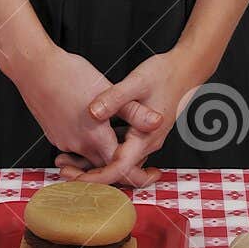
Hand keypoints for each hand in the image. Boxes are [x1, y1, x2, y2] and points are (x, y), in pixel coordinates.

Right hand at [11, 43, 163, 186]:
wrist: (33, 68)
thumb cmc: (68, 74)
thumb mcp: (107, 89)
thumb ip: (133, 111)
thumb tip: (157, 122)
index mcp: (95, 137)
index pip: (122, 169)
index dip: (140, 175)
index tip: (152, 174)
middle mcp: (78, 145)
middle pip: (106, 166)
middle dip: (123, 164)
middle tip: (142, 159)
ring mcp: (64, 142)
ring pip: (90, 157)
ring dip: (105, 154)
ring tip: (121, 140)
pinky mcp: (55, 135)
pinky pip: (76, 148)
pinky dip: (89, 145)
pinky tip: (95, 128)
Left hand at [54, 50, 198, 187]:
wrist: (186, 69)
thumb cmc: (164, 74)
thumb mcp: (137, 82)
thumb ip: (114, 98)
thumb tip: (92, 112)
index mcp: (146, 136)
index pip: (120, 168)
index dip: (96, 177)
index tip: (74, 178)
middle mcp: (147, 144)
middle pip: (117, 170)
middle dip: (90, 174)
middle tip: (63, 170)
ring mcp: (145, 140)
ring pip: (118, 161)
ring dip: (94, 163)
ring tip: (67, 159)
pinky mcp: (140, 133)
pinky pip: (120, 149)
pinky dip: (102, 149)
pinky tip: (85, 142)